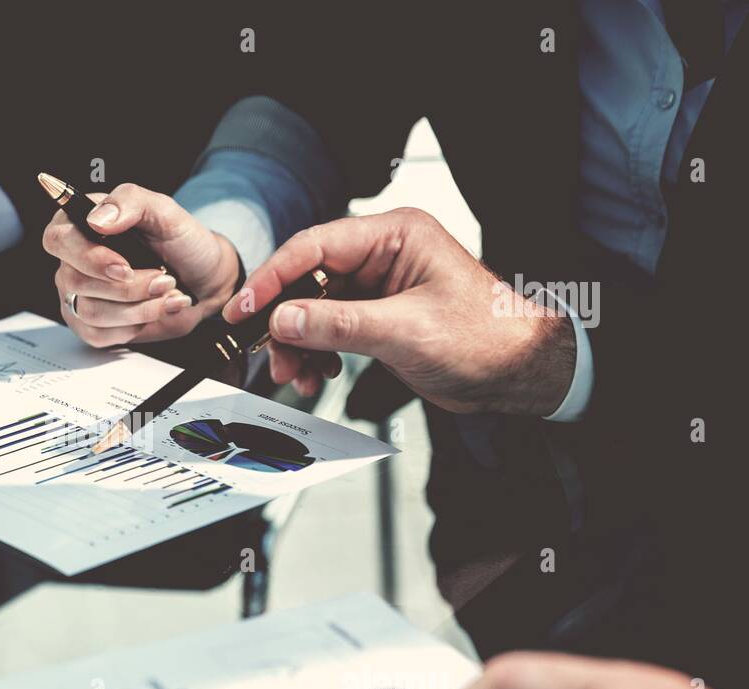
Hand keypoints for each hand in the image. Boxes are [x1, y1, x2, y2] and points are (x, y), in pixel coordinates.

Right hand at [42, 182, 239, 346]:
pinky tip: (154, 310)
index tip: (124, 267)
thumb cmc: (181, 242)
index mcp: (81, 223)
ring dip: (137, 308)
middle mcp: (73, 260)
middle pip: (76, 281)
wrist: (202, 278)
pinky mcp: (89, 325)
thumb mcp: (164, 211)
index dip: (88, 257)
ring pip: (90, 312)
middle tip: (162, 280)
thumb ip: (130, 201)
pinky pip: (98, 334)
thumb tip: (97, 219)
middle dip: (127, 288)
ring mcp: (78, 294)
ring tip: (166, 293)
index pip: (58, 240)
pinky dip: (134, 325)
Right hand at [223, 208, 575, 415]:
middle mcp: (383, 255)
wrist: (518, 372)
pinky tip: (318, 375)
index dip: (274, 278)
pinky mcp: (376, 317)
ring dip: (298, 344)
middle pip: (308, 279)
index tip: (246, 307)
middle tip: (270, 353)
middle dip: (285, 321)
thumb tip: (285, 318)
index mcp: (395, 236)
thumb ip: (338, 324)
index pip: (316, 247)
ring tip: (296, 375)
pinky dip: (316, 353)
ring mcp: (378, 287)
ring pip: (314, 309)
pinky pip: (329, 329)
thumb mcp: (405, 331)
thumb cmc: (486, 337)